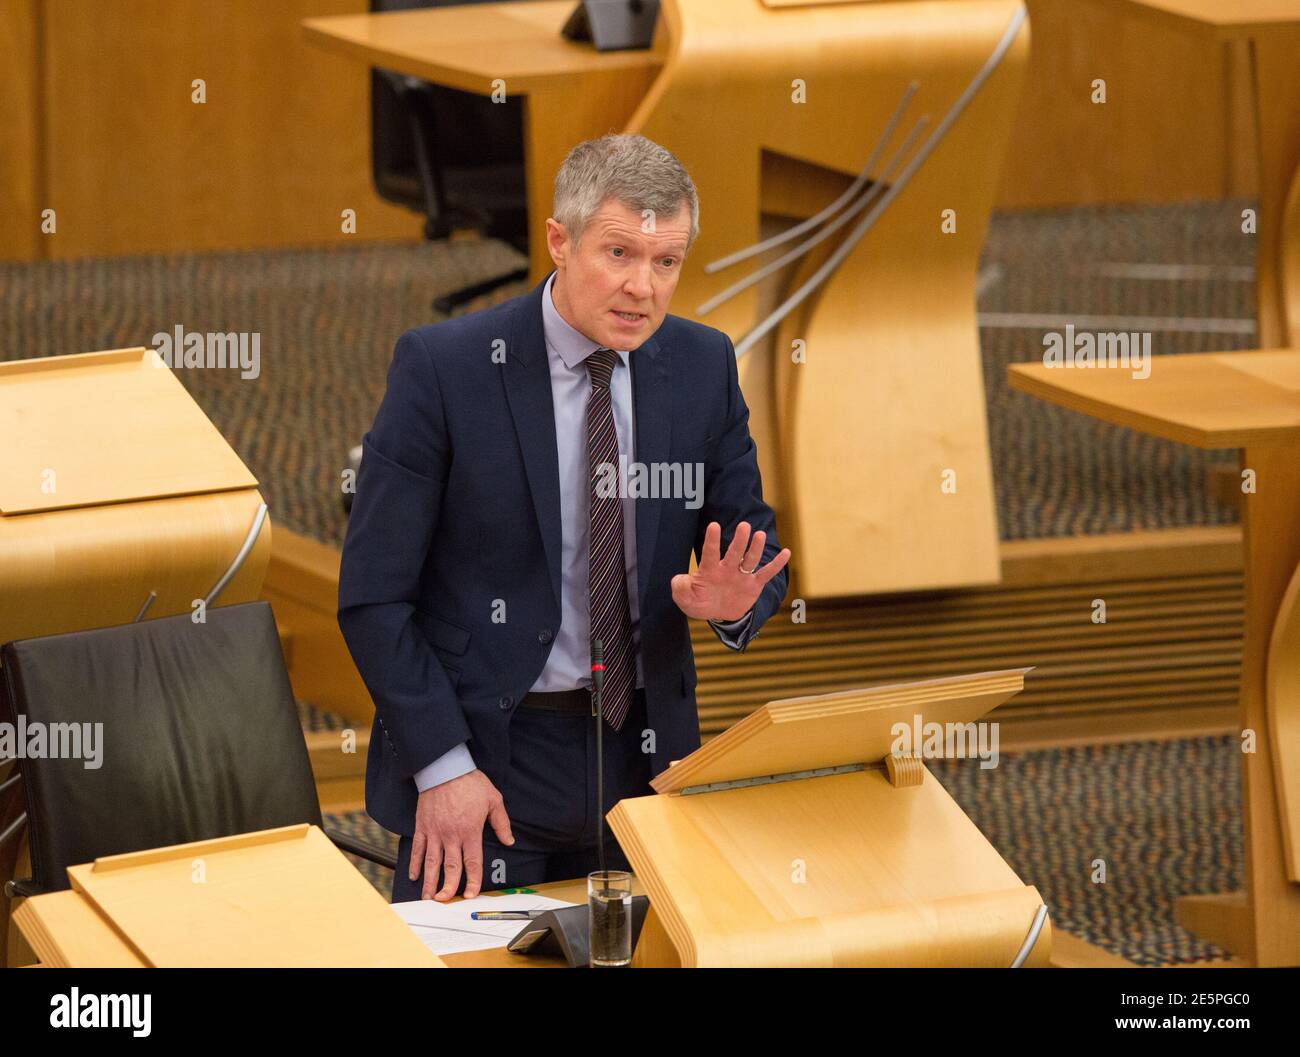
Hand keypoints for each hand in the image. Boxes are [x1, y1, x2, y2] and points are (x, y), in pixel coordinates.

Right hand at [410, 769, 513, 900]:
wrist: (445, 767)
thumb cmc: (470, 782)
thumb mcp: (493, 799)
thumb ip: (501, 822)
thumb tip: (509, 840)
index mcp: (470, 831)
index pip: (472, 862)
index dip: (472, 881)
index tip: (470, 894)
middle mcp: (451, 835)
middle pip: (450, 867)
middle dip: (448, 887)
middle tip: (445, 901)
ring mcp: (434, 831)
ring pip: (432, 862)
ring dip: (429, 881)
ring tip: (428, 896)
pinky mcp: (422, 825)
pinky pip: (418, 848)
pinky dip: (415, 863)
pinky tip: (415, 875)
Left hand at [670, 520, 790, 621]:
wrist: (718, 614)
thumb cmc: (699, 602)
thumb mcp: (685, 600)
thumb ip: (681, 589)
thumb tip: (680, 579)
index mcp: (710, 570)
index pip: (710, 553)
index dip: (712, 540)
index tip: (714, 525)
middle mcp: (727, 569)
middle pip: (734, 552)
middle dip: (739, 540)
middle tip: (744, 526)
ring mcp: (741, 575)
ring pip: (750, 560)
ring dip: (755, 548)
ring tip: (760, 535)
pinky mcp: (753, 584)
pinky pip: (766, 573)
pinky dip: (776, 565)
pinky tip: (786, 553)